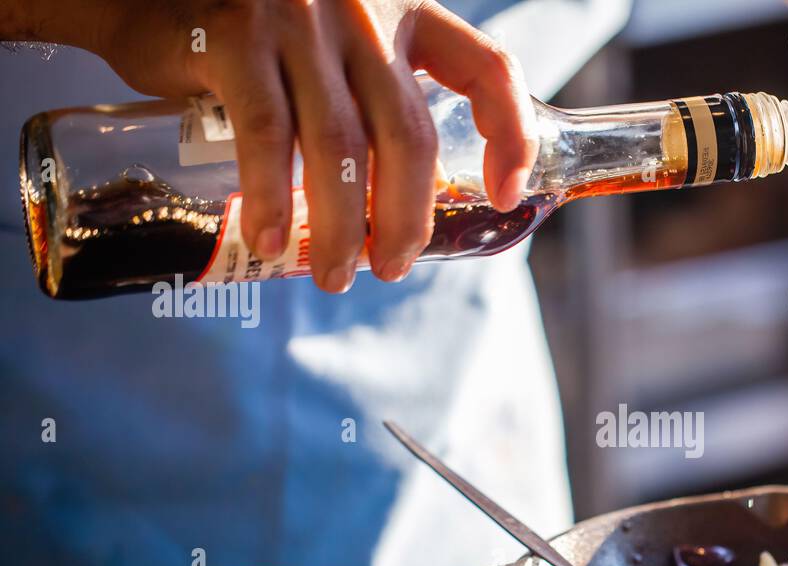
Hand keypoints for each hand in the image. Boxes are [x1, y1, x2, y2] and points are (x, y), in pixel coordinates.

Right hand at [87, 1, 536, 291]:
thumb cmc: (245, 32)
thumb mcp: (330, 49)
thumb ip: (369, 98)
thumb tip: (394, 206)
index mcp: (403, 11)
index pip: (486, 69)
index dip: (509, 135)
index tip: (506, 195)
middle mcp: (361, 11)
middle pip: (410, 134)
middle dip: (405, 217)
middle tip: (390, 267)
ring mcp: (299, 19)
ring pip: (342, 146)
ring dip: (340, 226)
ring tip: (332, 275)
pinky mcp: (235, 35)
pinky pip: (267, 134)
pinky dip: (269, 196)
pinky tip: (268, 240)